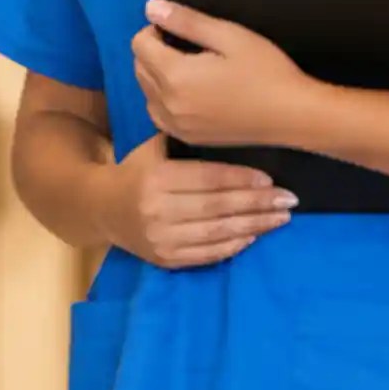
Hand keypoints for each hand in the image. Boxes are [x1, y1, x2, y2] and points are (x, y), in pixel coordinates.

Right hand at [91, 136, 296, 268]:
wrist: (100, 208)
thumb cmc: (136, 171)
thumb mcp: (154, 149)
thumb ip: (186, 142)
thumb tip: (235, 130)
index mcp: (156, 178)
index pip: (208, 179)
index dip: (241, 180)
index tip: (270, 180)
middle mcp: (158, 210)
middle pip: (218, 207)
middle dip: (257, 204)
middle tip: (288, 200)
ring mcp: (161, 239)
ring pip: (217, 233)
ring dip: (254, 226)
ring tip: (281, 218)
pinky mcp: (165, 259)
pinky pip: (206, 254)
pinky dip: (233, 246)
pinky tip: (254, 236)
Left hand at [131, 0, 319, 145]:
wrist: (292, 116)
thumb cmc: (266, 71)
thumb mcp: (229, 36)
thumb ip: (186, 21)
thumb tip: (151, 7)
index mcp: (175, 75)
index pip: (140, 45)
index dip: (156, 29)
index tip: (183, 30)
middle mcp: (167, 104)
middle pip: (139, 68)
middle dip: (154, 52)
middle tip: (190, 47)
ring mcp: (176, 126)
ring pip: (146, 93)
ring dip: (157, 76)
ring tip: (191, 70)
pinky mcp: (187, 138)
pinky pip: (159, 115)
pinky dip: (164, 100)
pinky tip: (191, 94)